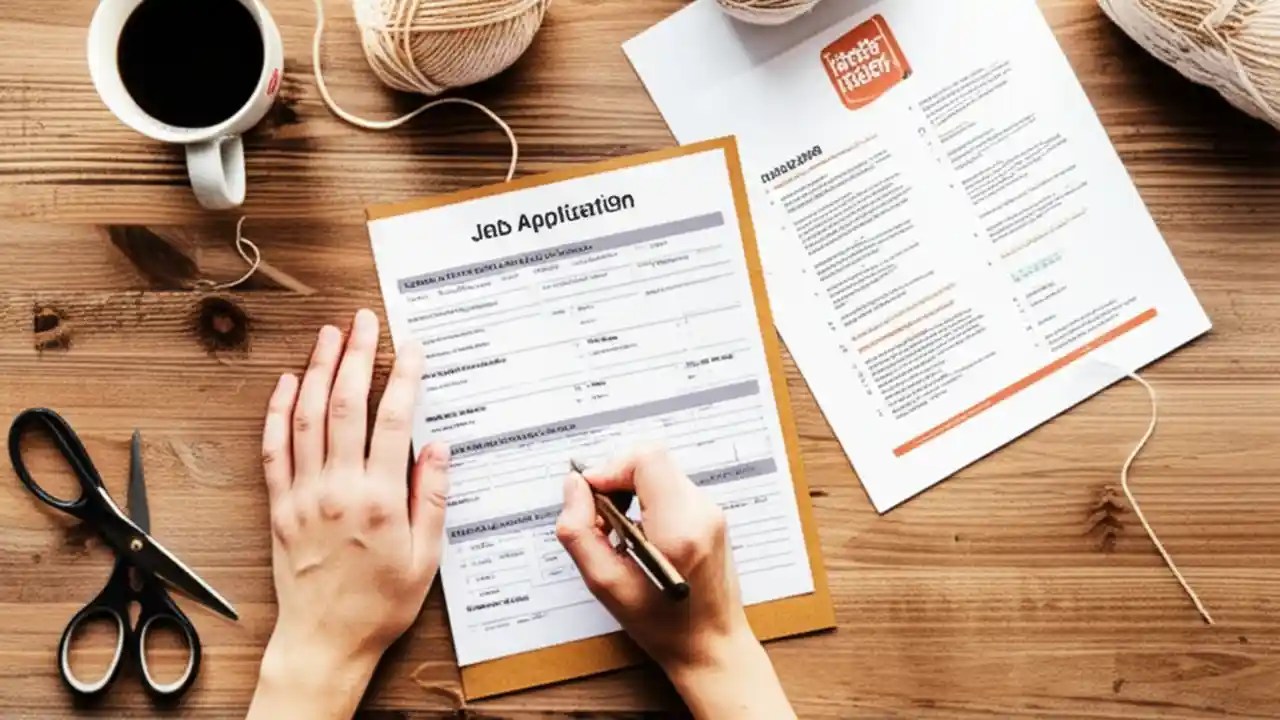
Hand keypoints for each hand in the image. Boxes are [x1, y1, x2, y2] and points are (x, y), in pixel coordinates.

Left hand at [247, 310, 448, 719]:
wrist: (326, 641)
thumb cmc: (379, 605)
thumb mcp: (425, 558)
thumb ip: (430, 498)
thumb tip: (437, 448)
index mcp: (380, 499)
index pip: (393, 420)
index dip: (403, 376)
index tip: (411, 348)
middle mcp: (338, 489)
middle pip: (345, 404)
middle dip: (356, 355)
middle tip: (364, 321)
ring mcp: (303, 495)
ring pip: (307, 417)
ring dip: (317, 370)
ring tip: (328, 335)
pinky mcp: (279, 506)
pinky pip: (274, 449)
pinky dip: (277, 412)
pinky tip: (286, 384)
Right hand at [555, 447, 793, 718]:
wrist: (712, 646)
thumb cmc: (663, 626)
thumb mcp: (606, 584)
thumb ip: (579, 531)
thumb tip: (574, 487)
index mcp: (679, 528)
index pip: (647, 459)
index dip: (611, 468)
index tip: (592, 495)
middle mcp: (702, 512)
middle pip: (651, 460)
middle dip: (617, 479)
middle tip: (600, 517)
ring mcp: (711, 512)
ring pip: (659, 473)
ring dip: (630, 491)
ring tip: (618, 532)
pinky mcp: (711, 516)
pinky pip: (670, 488)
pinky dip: (646, 501)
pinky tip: (638, 535)